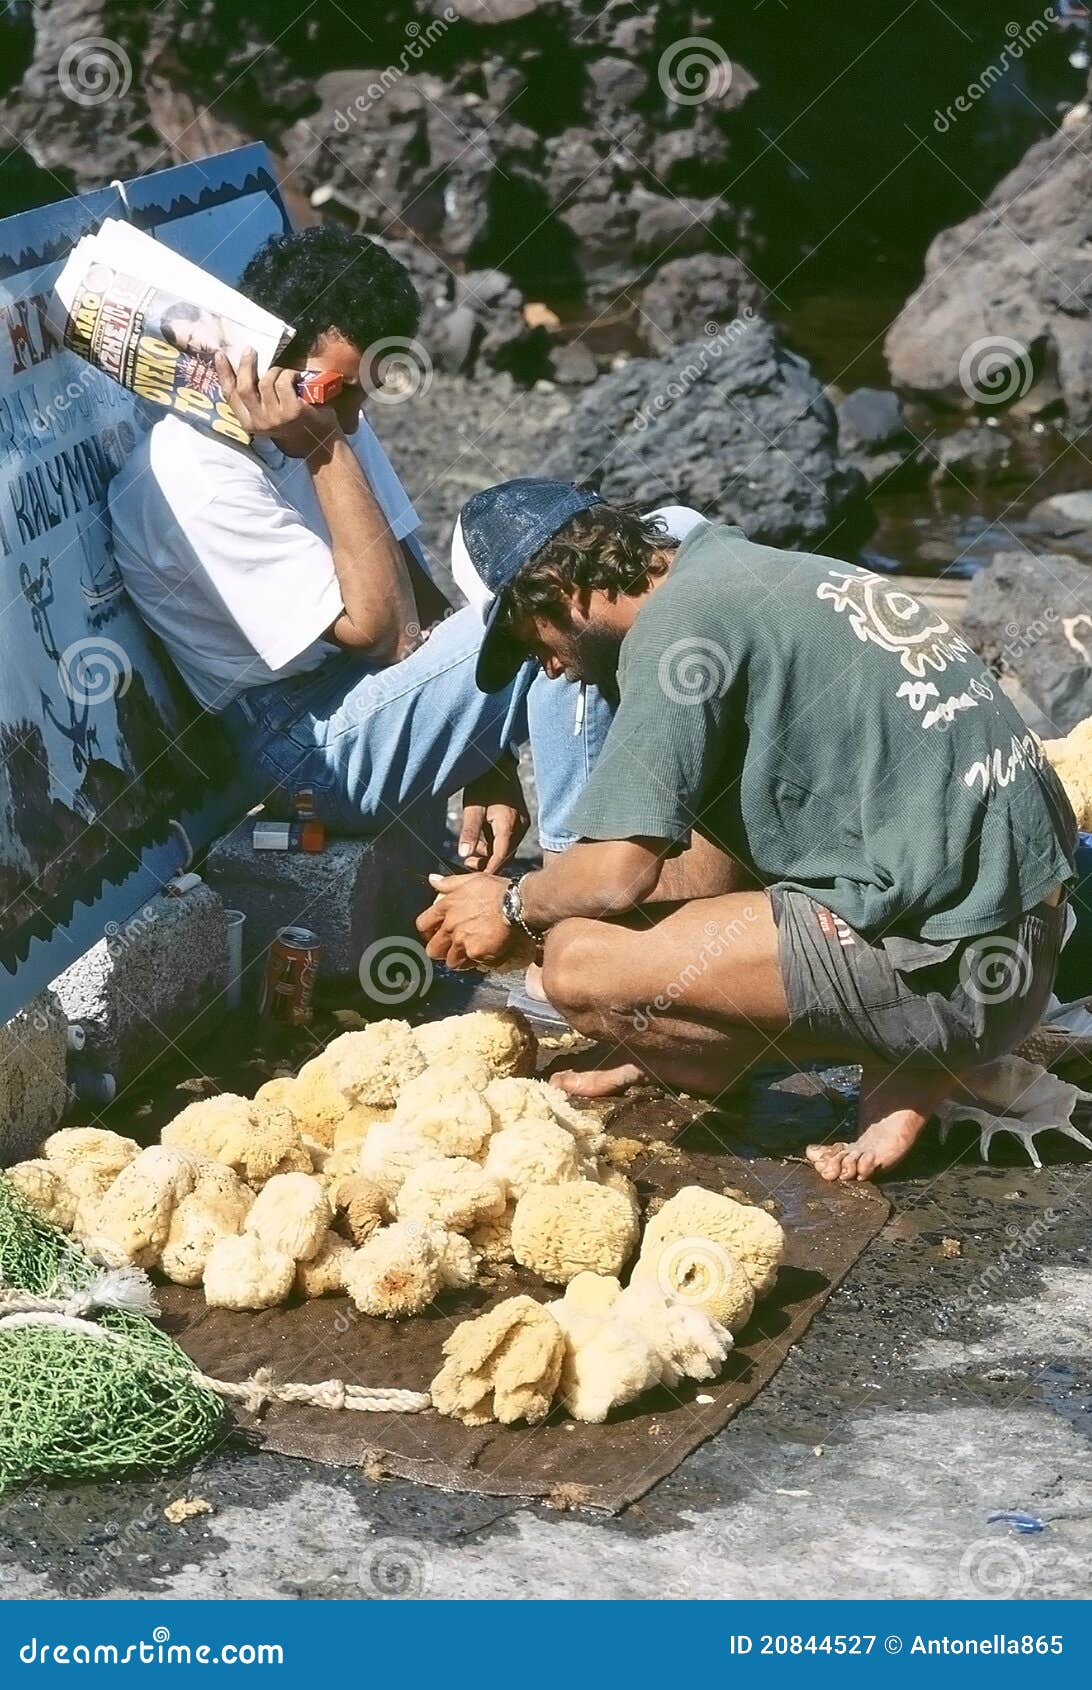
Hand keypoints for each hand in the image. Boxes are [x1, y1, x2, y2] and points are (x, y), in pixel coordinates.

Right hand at [215, 349, 340, 458]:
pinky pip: (283, 382)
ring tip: (286, 373)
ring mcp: (275, 418)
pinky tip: (297, 378)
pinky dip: (289, 374)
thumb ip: (256, 398)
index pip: (230, 395)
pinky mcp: (292, 411)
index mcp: (249, 423)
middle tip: (251, 351)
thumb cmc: (294, 422)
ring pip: (266, 382)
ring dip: (276, 371)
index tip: (219, 355)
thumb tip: (244, 368)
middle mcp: (260, 422)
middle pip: (244, 387)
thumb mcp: (268, 414)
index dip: (223, 374)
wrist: (320, 441)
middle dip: (246, 365)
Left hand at [416, 872, 533, 970]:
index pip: (423, 924)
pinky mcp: (476, 954)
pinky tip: (485, 955)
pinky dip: (477, 962)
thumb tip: (433, 879)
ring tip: (470, 954)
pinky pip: (471, 965)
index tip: (435, 933)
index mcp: (447, 907)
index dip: (428, 931)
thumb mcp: (472, 880)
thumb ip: (449, 882)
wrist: (518, 904)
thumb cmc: (498, 890)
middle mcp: (451, 926)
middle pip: (433, 949)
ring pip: (451, 961)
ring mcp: (462, 941)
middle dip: (440, 951)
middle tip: (450, 948)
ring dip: (459, 959)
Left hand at [458, 754, 528, 871]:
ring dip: (491, 853)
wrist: (497, 764)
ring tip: (472, 850)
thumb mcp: (472, 808)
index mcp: (509, 823)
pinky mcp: (521, 820)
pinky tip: (482, 840)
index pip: (500, 856)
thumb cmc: (482, 784)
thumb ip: (469, 832)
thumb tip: (463, 855)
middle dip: (487, 862)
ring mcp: (523, 823)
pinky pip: (509, 840)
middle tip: (467, 862)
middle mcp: (520, 825)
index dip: (488, 869)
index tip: (475, 881)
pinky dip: (496, 844)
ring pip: (507, 848)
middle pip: (505, 854)